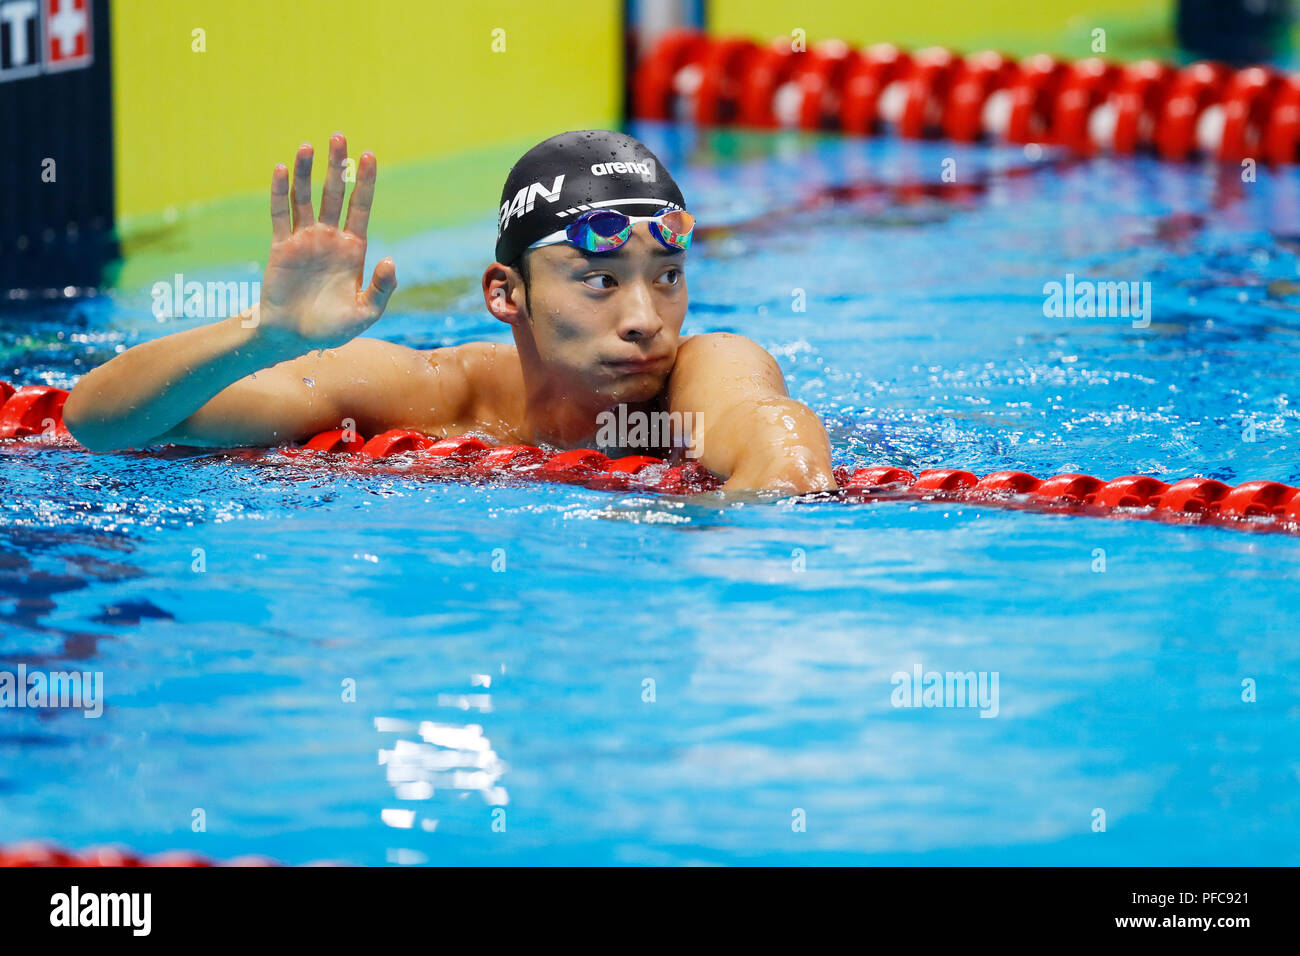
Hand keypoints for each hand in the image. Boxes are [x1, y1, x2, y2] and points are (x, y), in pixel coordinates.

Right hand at [255, 133, 396, 349]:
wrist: (293, 338)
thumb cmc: (332, 328)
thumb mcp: (365, 313)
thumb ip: (381, 289)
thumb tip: (391, 261)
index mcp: (353, 249)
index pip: (360, 207)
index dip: (365, 182)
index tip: (370, 155)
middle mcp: (329, 238)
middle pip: (334, 193)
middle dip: (337, 166)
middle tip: (339, 137)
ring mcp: (304, 239)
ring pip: (305, 197)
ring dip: (307, 172)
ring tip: (309, 146)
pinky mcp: (281, 245)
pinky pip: (280, 214)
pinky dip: (280, 192)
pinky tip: (282, 169)